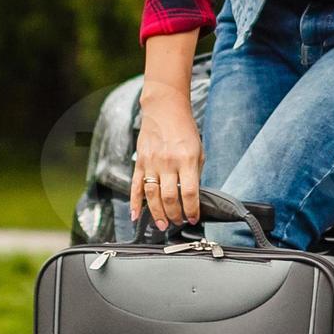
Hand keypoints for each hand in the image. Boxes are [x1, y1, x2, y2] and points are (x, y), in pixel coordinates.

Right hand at [131, 78, 202, 229]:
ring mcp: (152, 162)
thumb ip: (195, 173)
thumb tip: (192, 197)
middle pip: (170, 197)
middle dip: (175, 215)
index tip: (194, 218)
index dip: (192, 210)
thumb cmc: (185, 130)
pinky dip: (135, 203)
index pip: (189, 192)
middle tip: (178, 222)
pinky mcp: (140, 162)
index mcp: (187, 159)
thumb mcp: (198, 150)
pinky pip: (136, 186)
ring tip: (162, 224)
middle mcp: (168, 162)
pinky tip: (136, 216)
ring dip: (157, 213)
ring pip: (152, 195)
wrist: (165, 109)